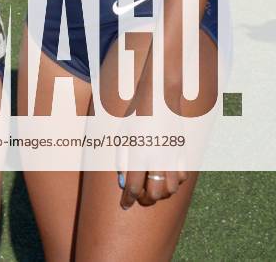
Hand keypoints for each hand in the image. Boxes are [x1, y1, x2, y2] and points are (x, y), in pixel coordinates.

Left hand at [118, 61, 188, 208]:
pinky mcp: (182, 152)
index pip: (133, 186)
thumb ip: (121, 159)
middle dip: (146, 200)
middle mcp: (156, 157)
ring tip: (152, 189)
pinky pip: (182, 176)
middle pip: (155, 193)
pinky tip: (165, 178)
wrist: (159, 98)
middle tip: (140, 198)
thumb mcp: (122, 134)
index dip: (128, 199)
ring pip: (171, 189)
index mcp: (138, 153)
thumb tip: (123, 182)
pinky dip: (174, 182)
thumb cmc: (135, 115)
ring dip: (161, 193)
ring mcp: (172, 156)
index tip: (125, 205)